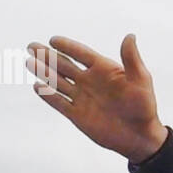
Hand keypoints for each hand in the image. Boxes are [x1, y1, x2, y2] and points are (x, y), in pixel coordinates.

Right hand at [26, 34, 167, 161]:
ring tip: (29, 62)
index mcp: (104, 69)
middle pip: (64, 65)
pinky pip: (59, 102)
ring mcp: (82, 97)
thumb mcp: (141, 80)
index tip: (53, 40)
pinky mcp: (77, 114)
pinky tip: (38, 87)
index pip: (82, 54)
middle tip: (31, 46)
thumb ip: (132, 59)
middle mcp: (90, 81)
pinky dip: (48, 95)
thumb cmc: (144, 106)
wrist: (140, 136)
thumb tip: (130, 36)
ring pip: (58, 82)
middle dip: (48, 56)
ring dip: (44, 72)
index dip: (68, 47)